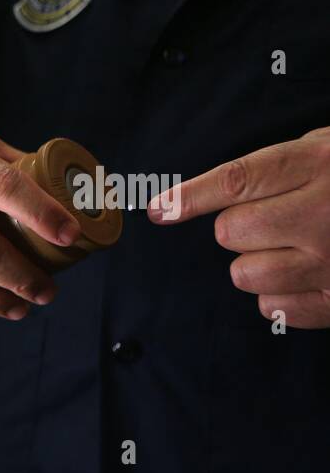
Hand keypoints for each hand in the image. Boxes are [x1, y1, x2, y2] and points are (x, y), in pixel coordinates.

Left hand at [147, 127, 329, 328]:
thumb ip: (281, 167)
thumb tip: (214, 194)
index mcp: (322, 165)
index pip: (237, 181)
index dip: (190, 197)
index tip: (159, 210)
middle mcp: (325, 214)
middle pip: (232, 233)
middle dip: (237, 227)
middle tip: (269, 219)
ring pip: (246, 274)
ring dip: (255, 263)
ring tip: (290, 246)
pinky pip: (274, 308)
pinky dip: (276, 296)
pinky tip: (301, 274)